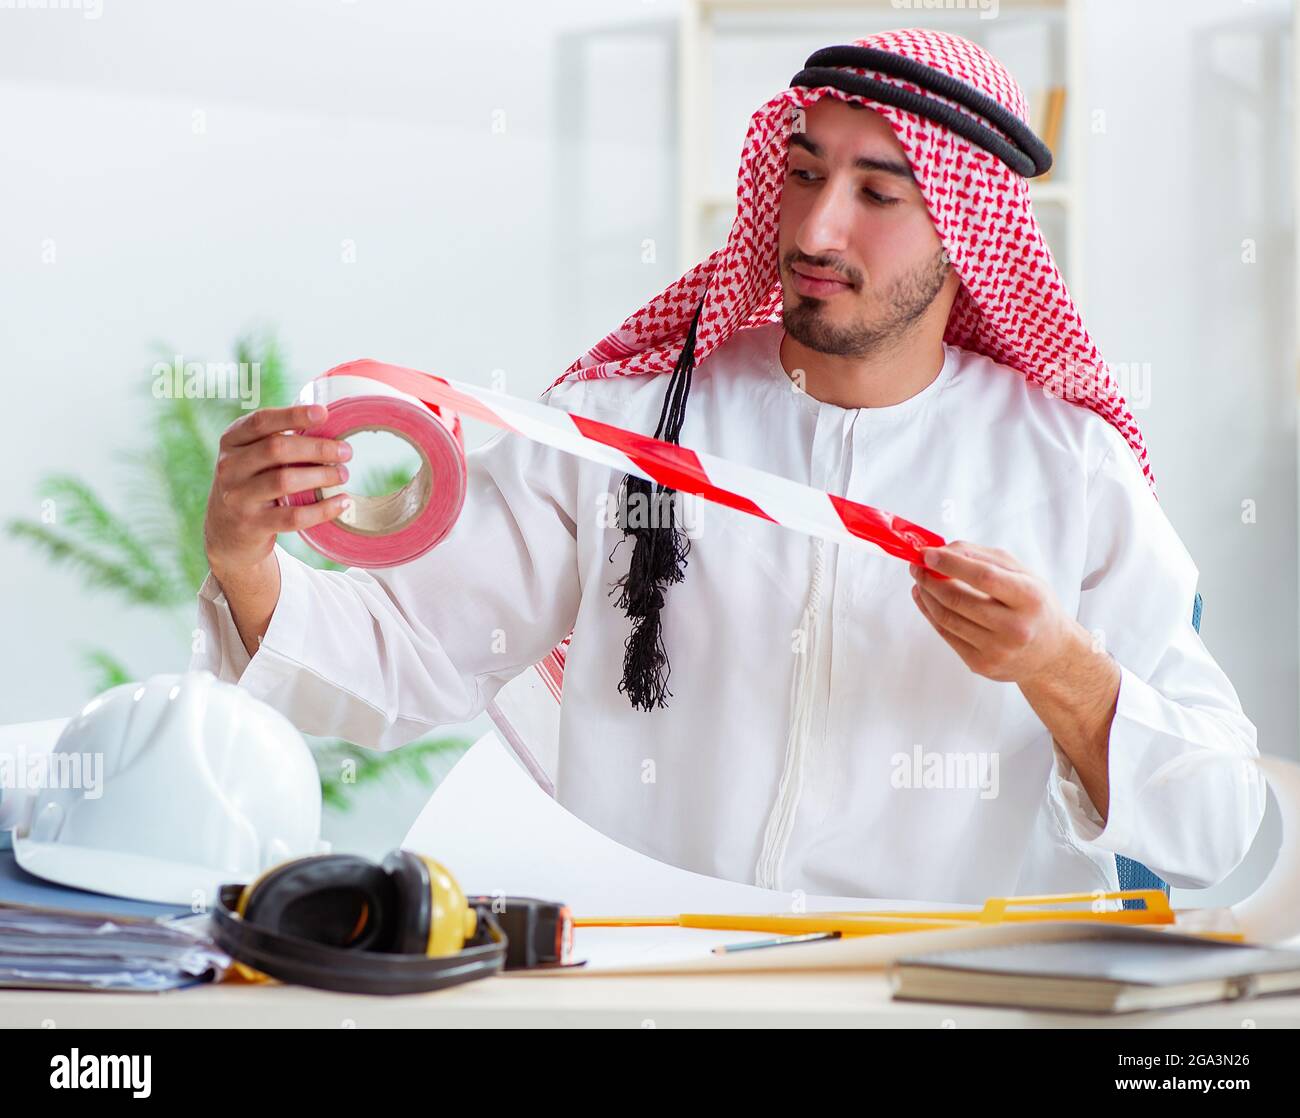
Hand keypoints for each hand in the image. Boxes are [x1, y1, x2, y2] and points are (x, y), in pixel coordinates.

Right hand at [204, 403, 352, 578]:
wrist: (226, 530)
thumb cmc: (250, 483)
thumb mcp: (251, 456)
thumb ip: (277, 440)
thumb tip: (327, 428)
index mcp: (231, 441)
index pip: (261, 422)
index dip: (293, 415)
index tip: (324, 413)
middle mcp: (230, 466)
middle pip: (276, 449)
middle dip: (317, 448)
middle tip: (346, 452)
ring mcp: (238, 497)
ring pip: (284, 481)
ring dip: (321, 476)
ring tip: (343, 474)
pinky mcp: (252, 524)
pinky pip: (293, 516)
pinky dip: (322, 509)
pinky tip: (342, 503)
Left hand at [908, 540, 1076, 684]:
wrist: (1051, 654)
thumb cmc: (1034, 606)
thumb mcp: (1022, 573)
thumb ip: (983, 556)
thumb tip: (943, 550)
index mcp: (1030, 598)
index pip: (983, 577)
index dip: (950, 564)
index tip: (927, 554)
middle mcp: (1016, 627)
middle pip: (958, 599)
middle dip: (930, 579)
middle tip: (917, 566)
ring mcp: (997, 650)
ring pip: (946, 618)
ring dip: (926, 595)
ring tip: (919, 580)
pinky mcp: (982, 665)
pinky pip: (946, 635)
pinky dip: (930, 614)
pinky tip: (925, 599)